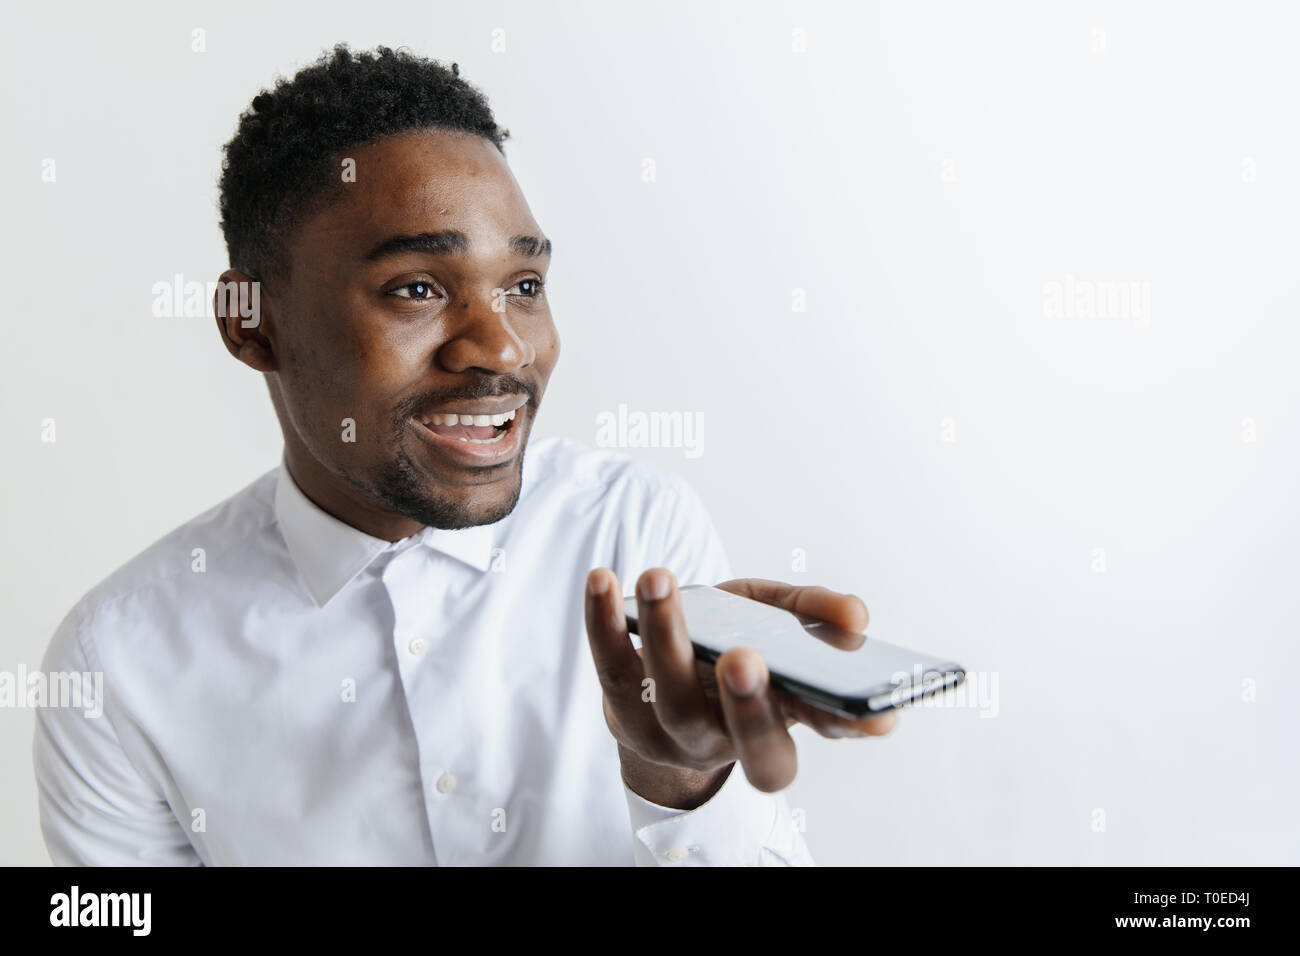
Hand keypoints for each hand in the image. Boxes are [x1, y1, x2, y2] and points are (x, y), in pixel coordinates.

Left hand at [584, 567, 897, 808]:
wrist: (659, 683)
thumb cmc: (732, 643)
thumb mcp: (776, 622)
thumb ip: (814, 613)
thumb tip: (856, 616)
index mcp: (776, 728)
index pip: (823, 734)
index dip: (845, 729)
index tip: (879, 713)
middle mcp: (725, 740)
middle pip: (740, 739)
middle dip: (747, 704)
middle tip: (746, 657)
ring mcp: (670, 730)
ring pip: (669, 697)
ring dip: (665, 636)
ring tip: (660, 577)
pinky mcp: (622, 707)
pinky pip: (611, 667)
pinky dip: (603, 622)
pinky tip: (603, 579)